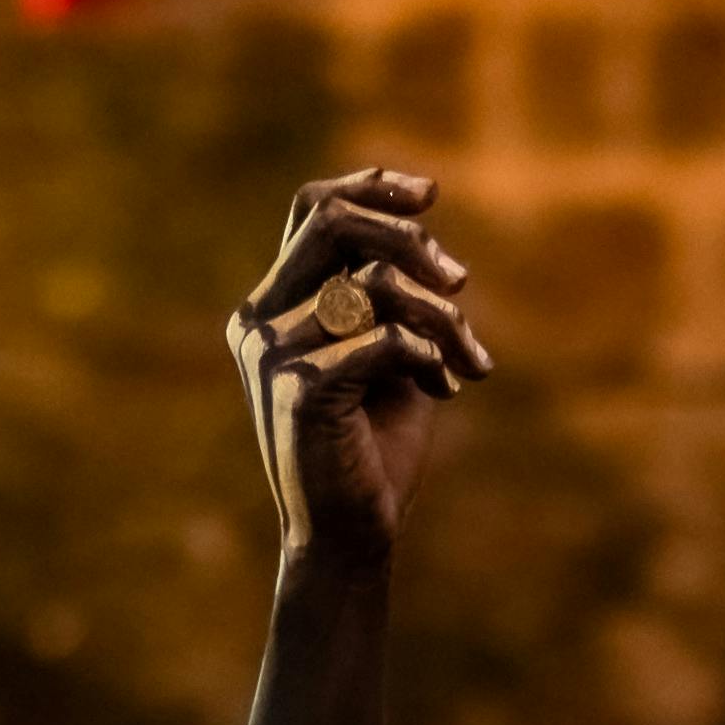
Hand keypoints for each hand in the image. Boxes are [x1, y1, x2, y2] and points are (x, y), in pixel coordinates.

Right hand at [227, 167, 492, 565]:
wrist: (352, 536)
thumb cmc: (374, 449)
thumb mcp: (390, 354)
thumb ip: (392, 294)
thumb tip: (422, 230)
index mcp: (274, 305)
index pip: (311, 209)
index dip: (371, 188)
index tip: (429, 195)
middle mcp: (260, 319)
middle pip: (333, 221)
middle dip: (411, 240)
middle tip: (460, 283)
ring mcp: (272, 351)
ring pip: (373, 281)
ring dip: (439, 315)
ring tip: (465, 358)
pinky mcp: (299, 387)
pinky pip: (382, 337)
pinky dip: (426, 354)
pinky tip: (443, 387)